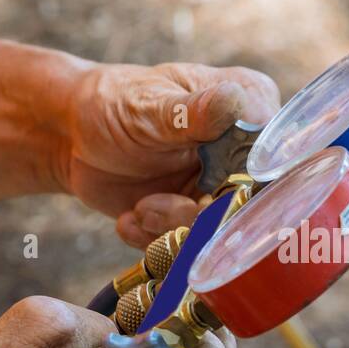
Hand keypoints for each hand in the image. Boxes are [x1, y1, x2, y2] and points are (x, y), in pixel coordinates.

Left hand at [62, 62, 279, 246]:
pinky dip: (155, 240)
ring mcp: (223, 189)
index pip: (276, 154)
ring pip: (220, 231)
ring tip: (139, 209)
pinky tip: (131, 218)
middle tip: (151, 207)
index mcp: (252, 107)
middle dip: (198, 216)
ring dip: (171, 230)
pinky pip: (190, 246)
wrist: (72, 137)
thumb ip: (193, 111)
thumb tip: (234, 101)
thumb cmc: (113, 103)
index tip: (210, 193)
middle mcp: (247, 152)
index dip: (251, 182)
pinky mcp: (196, 220)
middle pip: (251, 202)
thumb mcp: (149, 105)